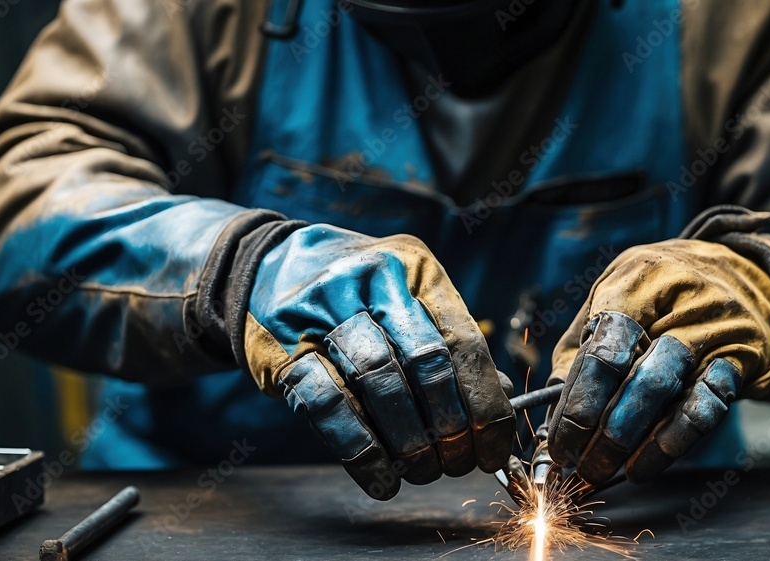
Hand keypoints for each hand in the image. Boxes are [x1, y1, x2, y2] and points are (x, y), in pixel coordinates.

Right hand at [243, 225, 514, 498]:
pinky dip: (360, 451)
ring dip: (408, 442)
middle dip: (449, 427)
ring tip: (421, 472)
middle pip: (425, 364)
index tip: (493, 448)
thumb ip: (448, 342)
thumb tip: (501, 404)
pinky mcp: (285, 350)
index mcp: (415, 270)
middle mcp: (372, 283)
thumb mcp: (408, 297)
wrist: (268, 269)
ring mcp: (323, 313)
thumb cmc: (357, 294)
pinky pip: (327, 406)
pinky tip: (381, 479)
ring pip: (378, 383)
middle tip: (457, 464)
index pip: (463, 343)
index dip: (485, 404)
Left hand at [547, 239, 769, 483]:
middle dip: (598, 430)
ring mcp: (713, 330)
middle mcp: (675, 305)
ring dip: (632, 441)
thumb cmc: (660, 290)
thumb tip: (551, 409)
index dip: (576, 404)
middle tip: (577, 464)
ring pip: (667, 392)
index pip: (600, 352)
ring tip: (605, 469)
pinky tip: (646, 463)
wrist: (741, 269)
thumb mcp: (615, 297)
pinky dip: (672, 441)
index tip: (557, 441)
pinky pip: (706, 406)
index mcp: (633, 285)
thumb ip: (582, 346)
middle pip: (632, 376)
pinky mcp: (741, 356)